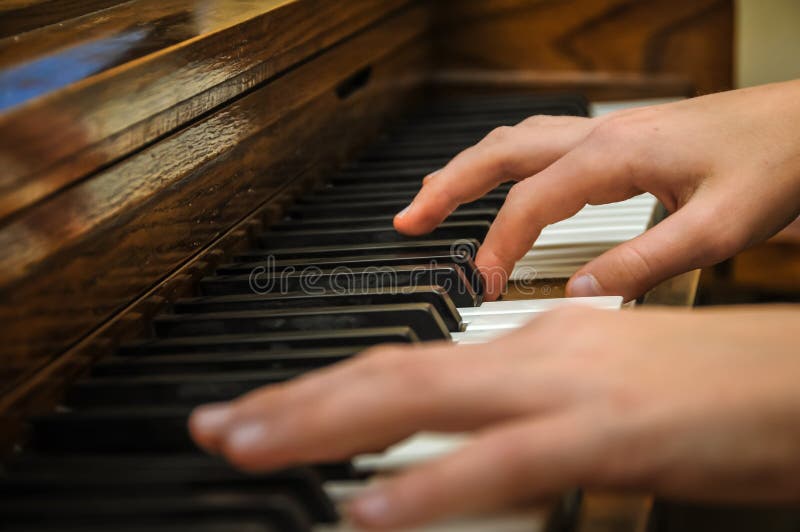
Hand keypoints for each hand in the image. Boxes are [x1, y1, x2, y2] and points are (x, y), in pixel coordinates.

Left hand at [190, 305, 799, 528]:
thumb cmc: (714, 389)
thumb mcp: (600, 391)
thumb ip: (528, 407)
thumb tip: (472, 436)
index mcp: (533, 347)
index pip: (405, 362)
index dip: (326, 386)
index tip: (265, 409)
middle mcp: (535, 355)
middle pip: (389, 373)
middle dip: (293, 401)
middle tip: (218, 424)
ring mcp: (568, 391)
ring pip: (422, 402)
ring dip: (325, 427)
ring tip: (249, 448)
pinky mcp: (610, 436)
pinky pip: (501, 463)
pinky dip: (428, 487)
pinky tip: (368, 510)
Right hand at [394, 81, 799, 300]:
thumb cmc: (774, 165)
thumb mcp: (716, 230)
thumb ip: (641, 265)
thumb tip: (578, 295)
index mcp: (613, 156)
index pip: (528, 204)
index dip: (496, 248)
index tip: (480, 286)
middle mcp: (599, 136)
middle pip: (498, 154)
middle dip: (446, 187)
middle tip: (406, 221)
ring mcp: (606, 133)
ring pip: (515, 143)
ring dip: (467, 170)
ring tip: (433, 201)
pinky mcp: (618, 141)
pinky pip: (540, 146)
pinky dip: (503, 166)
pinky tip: (500, 185)